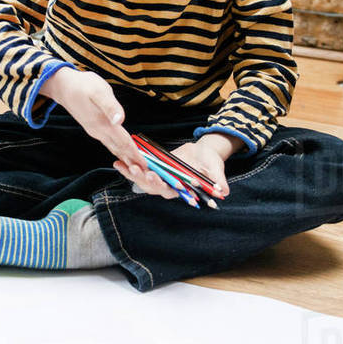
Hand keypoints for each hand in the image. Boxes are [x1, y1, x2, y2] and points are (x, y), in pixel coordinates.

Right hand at [40, 68, 158, 187]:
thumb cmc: (82, 85)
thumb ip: (110, 106)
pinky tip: (123, 152)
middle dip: (133, 162)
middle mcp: (99, 132)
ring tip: (137, 168)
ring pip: (114, 148)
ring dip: (126, 158)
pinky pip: (109, 143)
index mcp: (103, 124)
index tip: (147, 167)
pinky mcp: (93, 128)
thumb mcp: (98, 91)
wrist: (63, 86)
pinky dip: (119, 150)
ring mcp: (95, 131)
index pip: (124, 143)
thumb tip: (120, 120)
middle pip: (120, 150)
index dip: (136, 155)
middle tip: (147, 174)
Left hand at [113, 134, 236, 201]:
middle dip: (141, 178)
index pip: (168, 191)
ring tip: (120, 164)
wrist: (204, 152)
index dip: (159, 186)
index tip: (153, 177)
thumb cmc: (211, 163)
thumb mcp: (216, 169)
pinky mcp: (155, 167)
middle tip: (134, 168)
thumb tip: (223, 191)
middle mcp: (168, 185)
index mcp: (181, 189)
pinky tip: (119, 160)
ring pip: (142, 178)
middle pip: (150, 186)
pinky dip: (130, 165)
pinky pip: (141, 167)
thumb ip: (218, 181)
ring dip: (131, 172)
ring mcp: (160, 177)